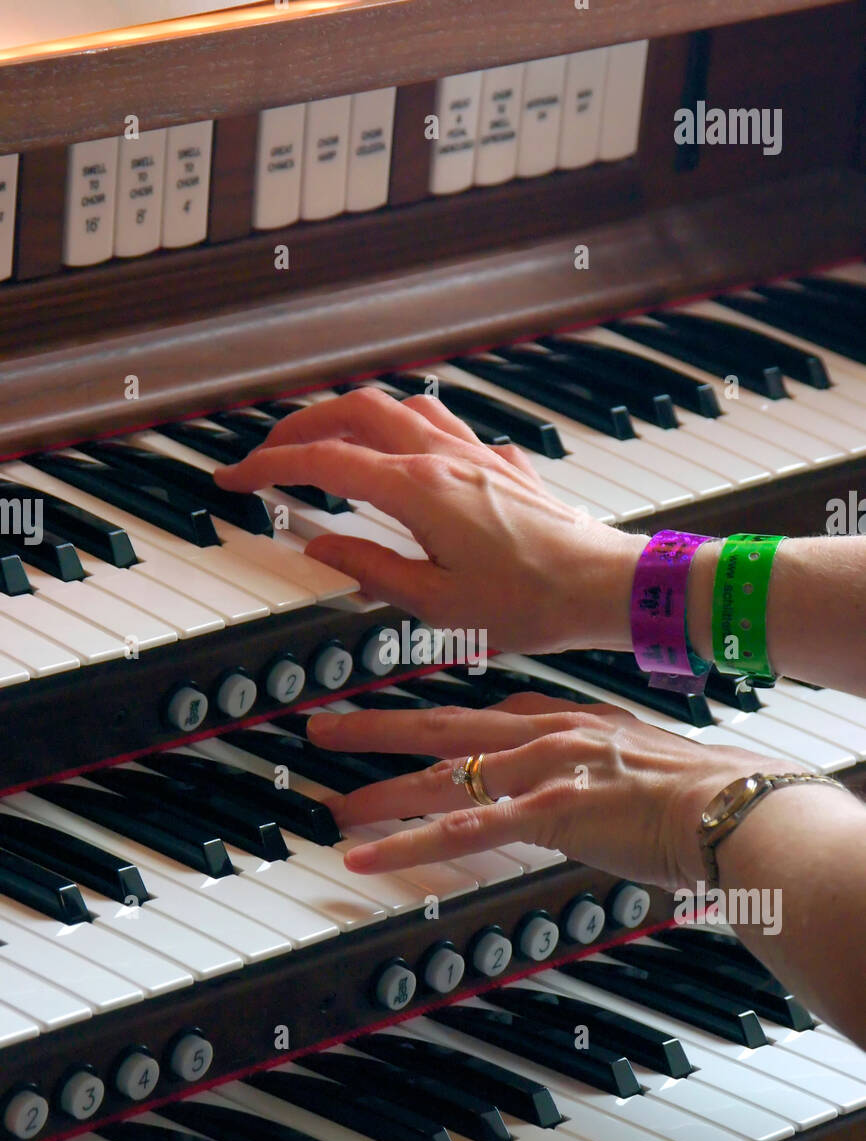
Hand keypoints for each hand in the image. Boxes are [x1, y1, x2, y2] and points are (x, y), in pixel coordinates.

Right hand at [214, 387, 645, 652]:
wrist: (605, 586)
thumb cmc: (533, 602)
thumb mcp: (437, 606)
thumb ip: (371, 572)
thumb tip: (322, 550)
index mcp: (419, 491)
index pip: (325, 461)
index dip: (269, 465)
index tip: (235, 478)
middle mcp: (445, 458)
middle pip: (355, 409)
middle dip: (300, 424)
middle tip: (268, 453)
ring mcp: (474, 453)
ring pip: (397, 404)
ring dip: (348, 412)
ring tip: (321, 439)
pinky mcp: (498, 461)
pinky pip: (437, 419)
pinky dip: (399, 421)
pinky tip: (397, 446)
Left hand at [307, 694, 802, 888]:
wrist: (736, 805)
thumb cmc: (708, 793)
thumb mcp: (649, 763)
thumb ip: (610, 769)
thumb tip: (603, 789)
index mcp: (574, 720)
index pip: (493, 711)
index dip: (444, 720)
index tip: (412, 721)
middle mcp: (549, 734)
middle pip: (445, 727)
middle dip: (379, 727)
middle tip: (326, 728)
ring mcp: (543, 770)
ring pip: (443, 779)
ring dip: (380, 793)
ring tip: (333, 806)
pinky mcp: (546, 812)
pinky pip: (460, 831)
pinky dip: (407, 844)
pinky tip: (366, 856)